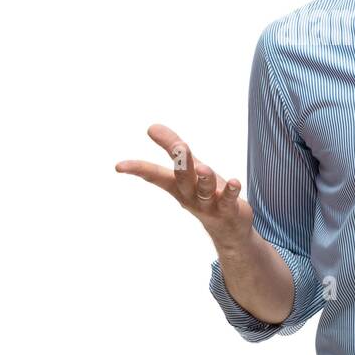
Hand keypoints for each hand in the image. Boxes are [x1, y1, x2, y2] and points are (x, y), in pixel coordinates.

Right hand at [115, 124, 254, 247]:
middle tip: (180, 147)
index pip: (155, 175)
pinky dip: (232, 191)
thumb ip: (171, 146)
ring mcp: (208, 204)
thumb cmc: (204, 192)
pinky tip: (235, 182)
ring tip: (204, 169)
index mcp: (177, 185)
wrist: (228, 228)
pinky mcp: (228, 209)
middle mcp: (190, 195)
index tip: (119, 166)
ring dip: (204, 179)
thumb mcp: (189, 169)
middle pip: (182, 180)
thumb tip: (151, 126)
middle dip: (181, 164)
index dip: (138, 169)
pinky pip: (228, 200)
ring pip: (204, 191)